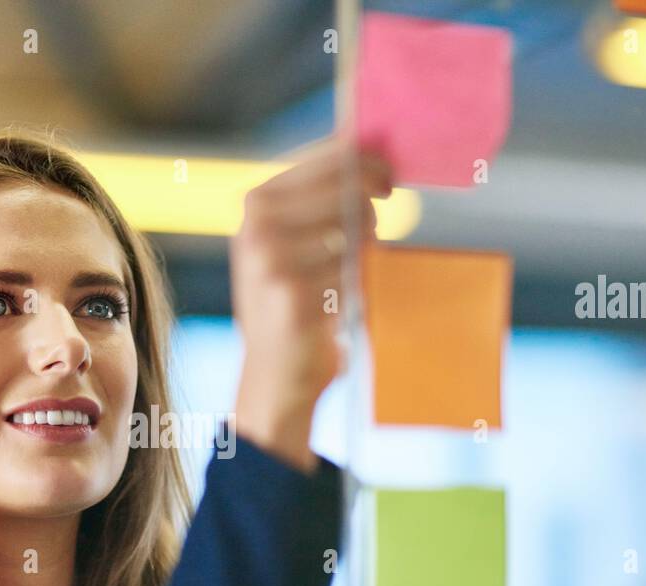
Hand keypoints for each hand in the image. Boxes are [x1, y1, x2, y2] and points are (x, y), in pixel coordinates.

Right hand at [230, 135, 390, 471]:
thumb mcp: (285, 242)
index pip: (326, 159)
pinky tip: (332, 305)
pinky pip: (353, 273)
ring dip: (362, 253)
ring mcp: (273, 262)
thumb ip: (314, 197)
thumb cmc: (287, 302)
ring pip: (356, 233)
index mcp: (256, 202)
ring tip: (339, 276)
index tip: (389, 178)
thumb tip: (362, 149)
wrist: (273, 375)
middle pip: (347, 191)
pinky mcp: (295, 296)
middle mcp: (258, 227)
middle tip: (373, 230)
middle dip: (370, 208)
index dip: (366, 162)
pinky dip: (355, 288)